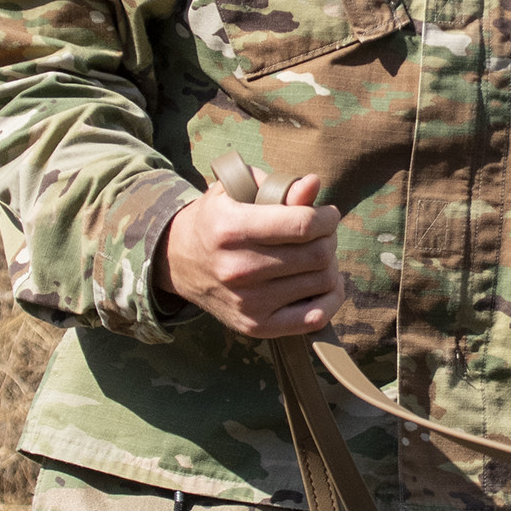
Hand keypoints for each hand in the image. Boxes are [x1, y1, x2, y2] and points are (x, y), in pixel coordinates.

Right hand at [153, 172, 345, 338]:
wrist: (179, 261)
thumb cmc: (219, 218)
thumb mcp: (237, 191)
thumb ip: (278, 187)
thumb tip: (313, 184)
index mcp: (232, 229)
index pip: (304, 225)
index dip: (327, 218)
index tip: (327, 215)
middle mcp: (238, 269)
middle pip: (317, 254)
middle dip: (329, 238)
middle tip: (321, 234)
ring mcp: (247, 302)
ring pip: (322, 282)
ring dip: (330, 265)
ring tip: (315, 255)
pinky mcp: (255, 326)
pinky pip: (315, 319)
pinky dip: (331, 299)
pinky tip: (323, 283)